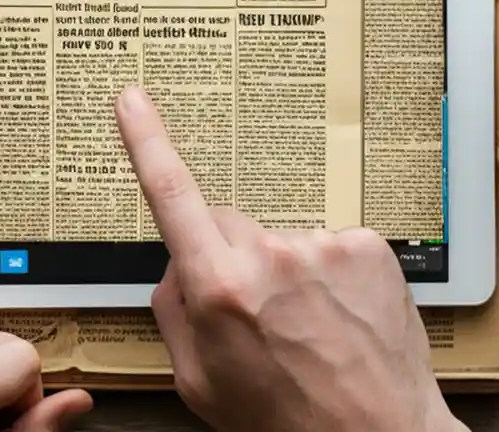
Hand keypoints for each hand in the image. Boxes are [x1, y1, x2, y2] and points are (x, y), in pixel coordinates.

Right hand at [114, 86, 465, 431]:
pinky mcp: (367, 246)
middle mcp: (270, 256)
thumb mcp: (199, 383)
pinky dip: (329, 277)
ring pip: (281, 242)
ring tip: (308, 332)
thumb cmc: (285, 422)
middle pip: (227, 225)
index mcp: (219, 288)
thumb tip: (176, 267)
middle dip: (228, 258)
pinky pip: (328, 247)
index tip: (132, 99)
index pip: (171, 195)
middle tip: (255, 318)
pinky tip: (339, 320)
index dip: (146, 140)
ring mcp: (324, 245)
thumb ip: (174, 314)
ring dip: (287, 275)